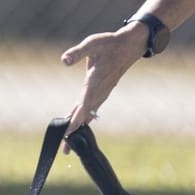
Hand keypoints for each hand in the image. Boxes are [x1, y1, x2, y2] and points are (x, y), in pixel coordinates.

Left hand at [57, 20, 151, 150]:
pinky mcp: (101, 92)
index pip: (82, 107)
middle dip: (74, 133)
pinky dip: (83, 118)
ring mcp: (101, 93)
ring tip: (69, 145)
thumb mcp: (92, 44)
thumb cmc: (110, 43)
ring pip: (87, 115)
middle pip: (84, 117)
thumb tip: (64, 61)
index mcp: (95, 83)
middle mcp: (98, 92)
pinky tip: (77, 124)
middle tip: (65, 152)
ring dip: (78, 129)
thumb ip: (78, 52)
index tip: (67, 136)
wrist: (130, 46)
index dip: (74, 122)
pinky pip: (90, 109)